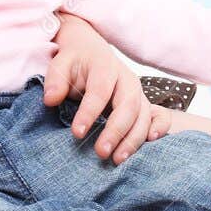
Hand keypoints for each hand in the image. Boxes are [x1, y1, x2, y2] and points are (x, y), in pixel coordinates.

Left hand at [43, 13, 166, 162]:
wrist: (91, 50)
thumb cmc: (75, 61)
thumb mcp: (60, 64)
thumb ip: (55, 80)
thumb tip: (50, 99)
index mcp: (105, 66)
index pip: (99, 91)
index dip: (89, 113)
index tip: (76, 133)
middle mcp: (126, 79)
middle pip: (127, 105)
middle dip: (116, 131)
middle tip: (101, 152)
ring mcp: (138, 91)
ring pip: (143, 115)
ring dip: (133, 139)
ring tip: (117, 159)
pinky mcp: (144, 103)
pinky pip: (159, 115)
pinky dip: (160, 127)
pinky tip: (150, 141)